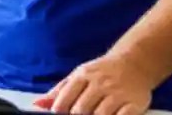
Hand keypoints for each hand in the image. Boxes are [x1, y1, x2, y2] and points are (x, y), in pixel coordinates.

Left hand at [33, 55, 152, 114]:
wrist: (134, 62)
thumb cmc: (101, 72)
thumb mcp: (78, 76)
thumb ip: (59, 91)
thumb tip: (37, 104)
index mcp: (83, 76)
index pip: (65, 99)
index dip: (59, 110)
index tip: (60, 114)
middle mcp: (100, 84)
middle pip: (81, 109)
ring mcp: (117, 94)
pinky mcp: (134, 103)